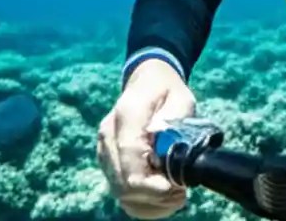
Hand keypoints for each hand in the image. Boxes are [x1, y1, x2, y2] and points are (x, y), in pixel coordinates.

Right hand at [97, 59, 196, 218]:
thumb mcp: (181, 97)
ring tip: (175, 196)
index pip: (131, 163)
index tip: (177, 188)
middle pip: (123, 184)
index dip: (153, 185)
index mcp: (126, 116)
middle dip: (155, 198)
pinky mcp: (107, 161)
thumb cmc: (167, 90)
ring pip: (120, 193)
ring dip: (149, 203)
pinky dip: (141, 202)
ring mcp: (104, 149)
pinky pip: (119, 191)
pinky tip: (161, 197)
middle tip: (182, 193)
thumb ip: (173, 120)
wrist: (146, 81)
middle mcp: (108, 134)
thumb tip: (161, 146)